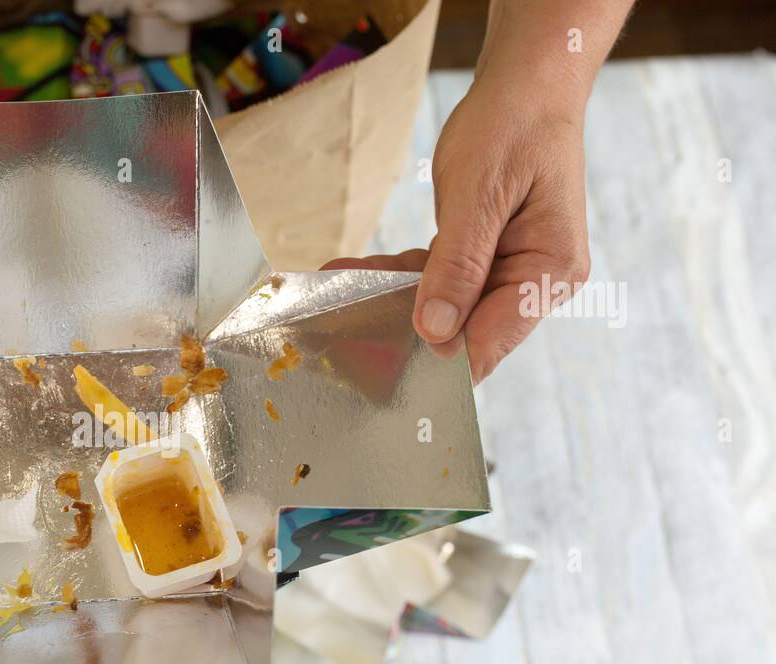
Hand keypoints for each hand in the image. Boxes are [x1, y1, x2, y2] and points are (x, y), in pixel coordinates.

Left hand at [324, 73, 590, 382]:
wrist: (526, 84)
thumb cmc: (512, 125)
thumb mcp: (478, 194)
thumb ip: (458, 266)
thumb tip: (437, 333)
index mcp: (550, 272)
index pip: (490, 341)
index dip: (435, 354)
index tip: (376, 355)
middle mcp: (536, 281)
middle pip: (464, 330)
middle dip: (402, 325)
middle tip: (341, 316)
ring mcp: (511, 272)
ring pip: (443, 307)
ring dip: (391, 298)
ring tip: (338, 283)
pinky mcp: (487, 260)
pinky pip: (438, 280)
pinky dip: (400, 275)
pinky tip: (355, 270)